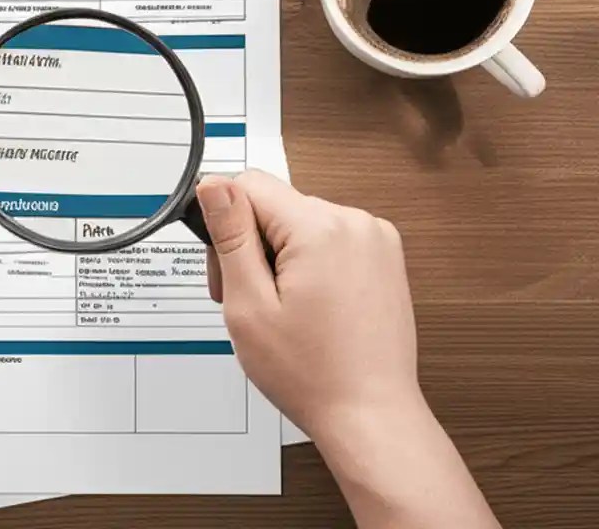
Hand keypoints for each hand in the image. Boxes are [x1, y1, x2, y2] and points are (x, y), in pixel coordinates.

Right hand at [196, 170, 420, 441]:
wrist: (370, 415)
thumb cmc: (313, 374)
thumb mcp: (249, 304)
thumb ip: (230, 236)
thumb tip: (214, 184)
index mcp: (320, 228)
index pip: (249, 185)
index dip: (224, 223)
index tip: (225, 267)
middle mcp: (355, 223)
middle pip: (275, 205)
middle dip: (251, 246)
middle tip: (250, 301)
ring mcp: (376, 239)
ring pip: (301, 223)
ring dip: (281, 257)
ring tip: (284, 310)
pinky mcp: (384, 256)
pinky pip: (330, 239)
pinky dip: (311, 264)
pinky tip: (310, 306)